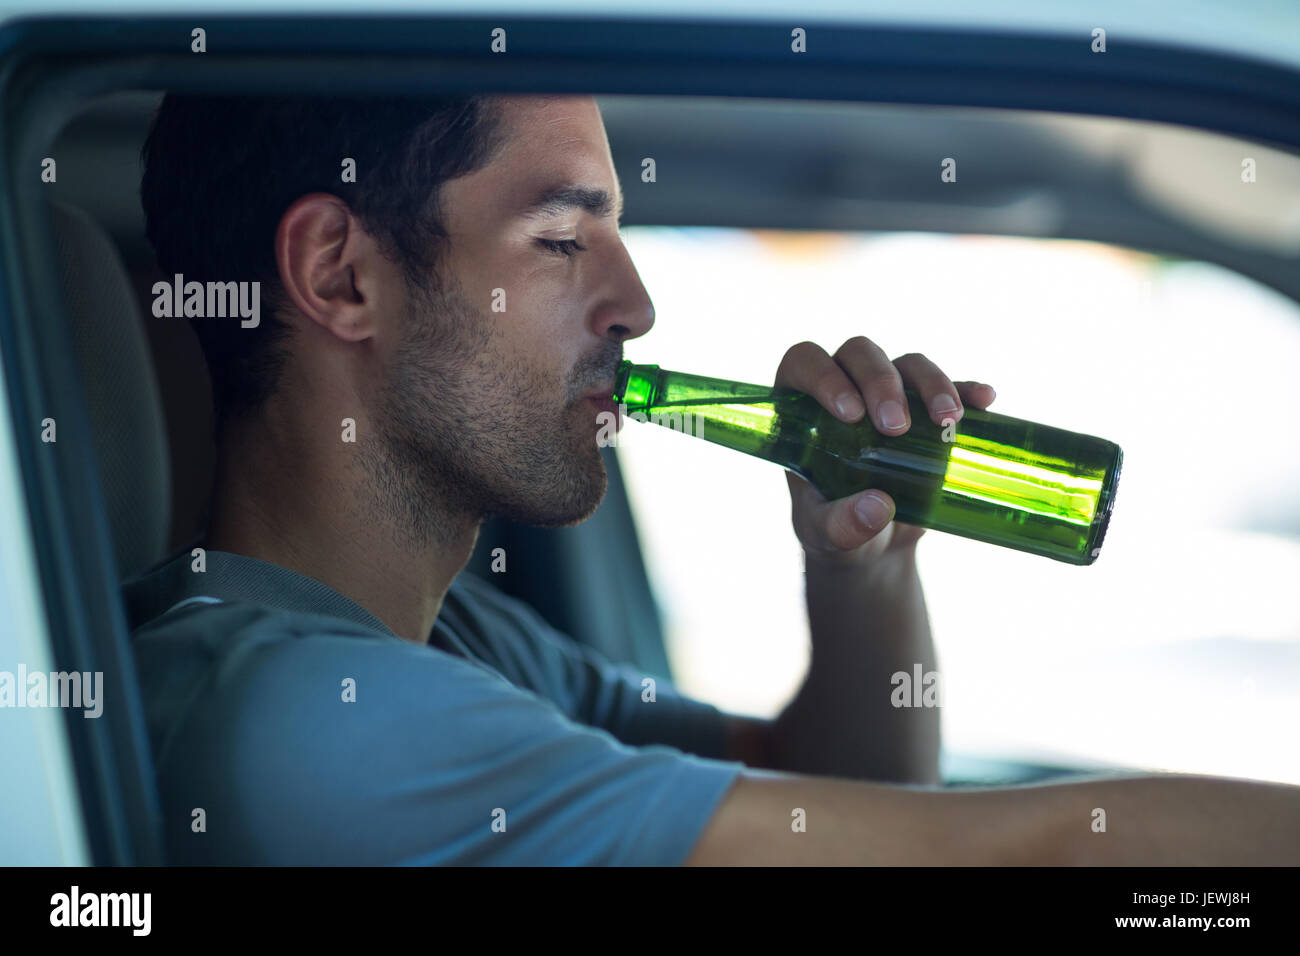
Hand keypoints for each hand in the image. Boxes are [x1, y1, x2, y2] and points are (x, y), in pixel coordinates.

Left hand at [775, 338, 996, 567]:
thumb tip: (877, 507)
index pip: (805, 363)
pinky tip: (985, 400)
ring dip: (930, 383)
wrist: (874, 542)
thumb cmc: (837, 527)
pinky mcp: (929, 408)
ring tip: (948, 421)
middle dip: (881, 382)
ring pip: (908, 363)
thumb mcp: (830, 534)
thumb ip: (842, 525)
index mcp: (804, 407)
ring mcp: (891, 393)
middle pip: (860, 354)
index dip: (824, 376)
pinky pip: (952, 385)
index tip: (850, 412)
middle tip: (896, 427)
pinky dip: (968, 388)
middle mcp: (846, 387)